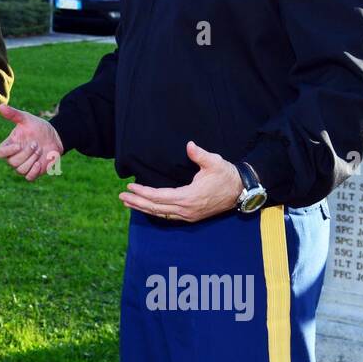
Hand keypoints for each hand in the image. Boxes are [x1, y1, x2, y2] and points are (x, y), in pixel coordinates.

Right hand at [0, 103, 63, 181]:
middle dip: (26, 153)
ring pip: (20, 170)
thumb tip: (1, 106)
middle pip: (12, 162)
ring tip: (40, 150)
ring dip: (31, 160)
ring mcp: (23, 165)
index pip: (0, 153)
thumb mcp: (26, 119)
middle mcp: (14, 156)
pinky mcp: (33, 172)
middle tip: (36, 144)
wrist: (54, 137)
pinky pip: (29, 177)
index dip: (8, 151)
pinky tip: (39, 163)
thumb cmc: (38, 127)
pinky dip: (33, 171)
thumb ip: (14, 114)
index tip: (19, 144)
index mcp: (10, 144)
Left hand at [120, 141, 241, 222]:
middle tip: (121, 196)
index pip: (159, 196)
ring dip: (143, 208)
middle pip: (155, 207)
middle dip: (137, 202)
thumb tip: (189, 145)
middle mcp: (186, 209)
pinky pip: (168, 216)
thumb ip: (200, 154)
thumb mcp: (214, 162)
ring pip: (160, 214)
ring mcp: (189, 215)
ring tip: (128, 203)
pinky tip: (147, 208)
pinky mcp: (191, 216)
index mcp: (188, 197)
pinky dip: (155, 212)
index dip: (143, 191)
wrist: (242, 191)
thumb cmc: (226, 175)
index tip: (130, 185)